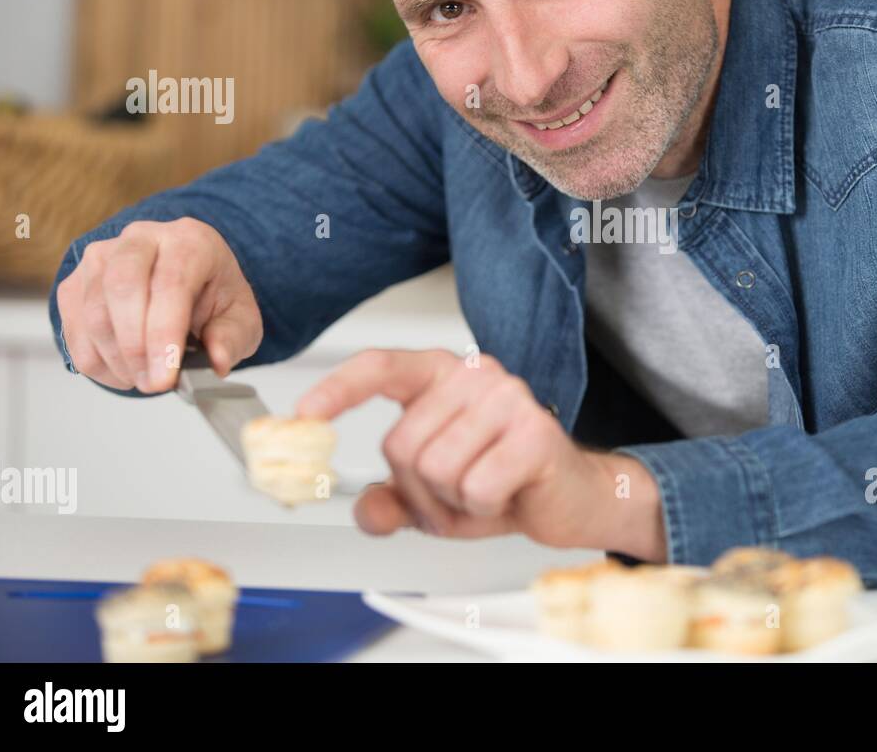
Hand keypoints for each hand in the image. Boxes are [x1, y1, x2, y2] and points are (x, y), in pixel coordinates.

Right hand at [56, 218, 262, 392]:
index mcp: (190, 241)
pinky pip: (74, 328)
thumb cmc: (212, 297)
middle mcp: (141, 238)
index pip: (170, 283)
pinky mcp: (76, 282)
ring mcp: (101, 257)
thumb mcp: (240, 319)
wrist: (185, 282)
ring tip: (145, 380)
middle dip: (135, 348)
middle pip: (122, 287)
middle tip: (153, 384)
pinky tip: (125, 372)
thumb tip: (217, 361)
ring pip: (94, 311)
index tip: (166, 377)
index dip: (164, 334)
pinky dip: (97, 362)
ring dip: (117, 359)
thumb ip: (232, 339)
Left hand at [295, 349, 666, 559]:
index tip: (304, 414)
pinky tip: (508, 494)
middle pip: (400, 445)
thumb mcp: (434, 498)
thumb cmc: (504, 483)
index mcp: (443, 376)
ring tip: (485, 491)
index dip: (338, 390)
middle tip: (458, 493)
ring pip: (435, 470)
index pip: (381, 366)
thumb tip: (365, 510)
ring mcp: (507, 398)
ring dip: (453, 503)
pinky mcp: (534, 432)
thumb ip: (392, 501)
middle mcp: (475, 374)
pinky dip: (484, 508)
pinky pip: (474, 487)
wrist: (572, 498)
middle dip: (421, 491)